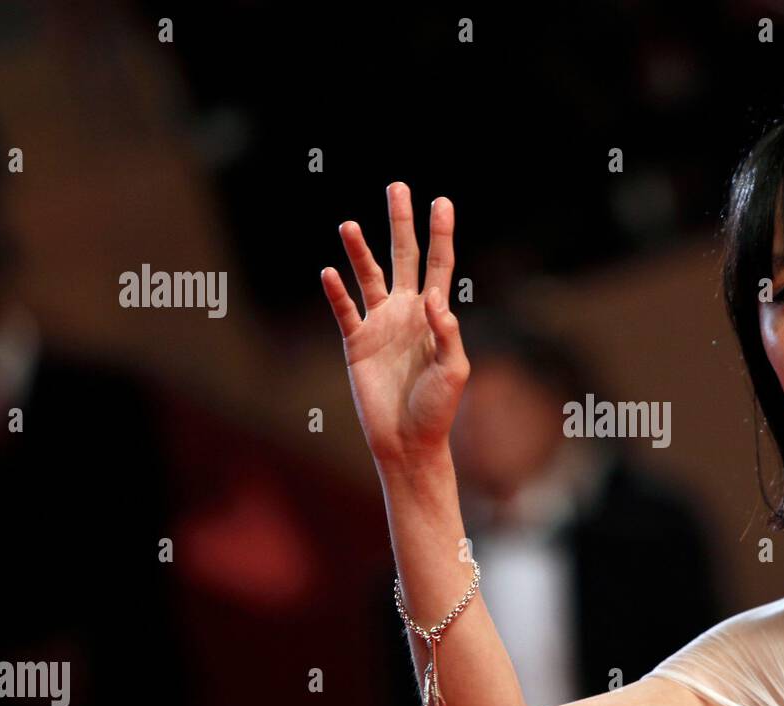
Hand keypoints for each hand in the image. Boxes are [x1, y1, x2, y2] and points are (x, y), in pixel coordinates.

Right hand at [321, 183, 468, 469]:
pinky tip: (329, 272)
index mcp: (434, 315)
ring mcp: (380, 325)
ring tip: (349, 225)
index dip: (441, 234)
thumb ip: (447, 332)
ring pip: (369, 276)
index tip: (442, 202)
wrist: (407, 440)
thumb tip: (432, 295)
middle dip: (401, 222)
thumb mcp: (454, 370)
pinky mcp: (356, 343)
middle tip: (398, 186)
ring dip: (360, 251)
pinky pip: (344, 311)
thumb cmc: (438, 408)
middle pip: (404, 256)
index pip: (438, 265)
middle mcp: (406, 312)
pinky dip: (336, 292)